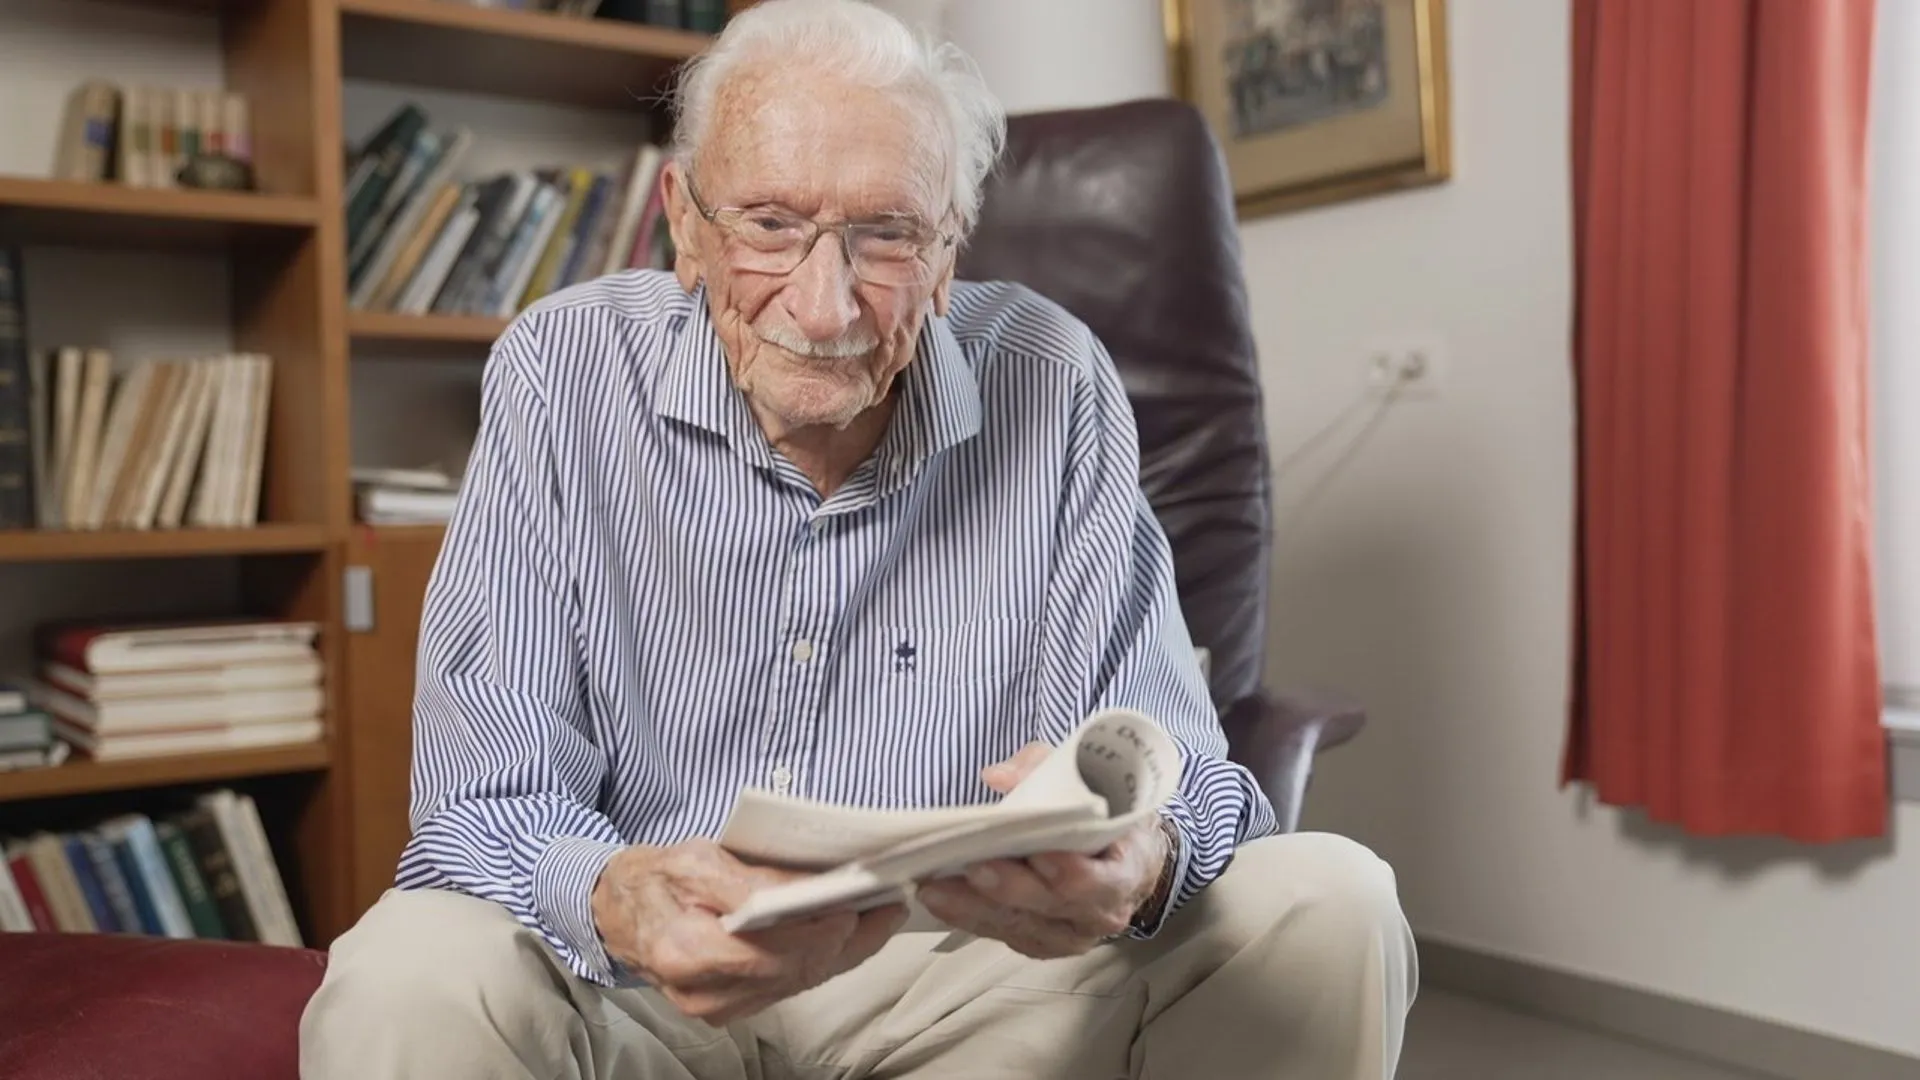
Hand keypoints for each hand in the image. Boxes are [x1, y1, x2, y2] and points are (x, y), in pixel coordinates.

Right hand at [590, 839, 907, 1023]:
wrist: (617, 912)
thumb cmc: (657, 878)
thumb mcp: (697, 857)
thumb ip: (751, 878)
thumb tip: (810, 886)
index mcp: (685, 948)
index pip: (768, 946)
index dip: (817, 928)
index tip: (858, 903)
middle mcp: (700, 990)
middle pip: (791, 969)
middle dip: (845, 938)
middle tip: (887, 906)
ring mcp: (714, 1007)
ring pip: (797, 982)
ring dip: (843, 951)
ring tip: (880, 916)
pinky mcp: (728, 1011)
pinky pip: (788, 988)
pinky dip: (821, 961)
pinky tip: (848, 936)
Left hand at [915, 742, 1170, 958]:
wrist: (1130, 860)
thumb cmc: (1110, 816)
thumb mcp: (1095, 780)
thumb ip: (1047, 769)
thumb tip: (999, 776)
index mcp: (1126, 871)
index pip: (1101, 881)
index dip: (1071, 873)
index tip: (1039, 856)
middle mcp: (1100, 913)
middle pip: (1051, 906)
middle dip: (1009, 888)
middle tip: (972, 867)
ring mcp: (1069, 934)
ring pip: (1020, 925)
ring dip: (976, 907)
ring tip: (935, 888)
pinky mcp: (1040, 942)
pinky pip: (1002, 934)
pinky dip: (970, 917)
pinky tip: (940, 900)